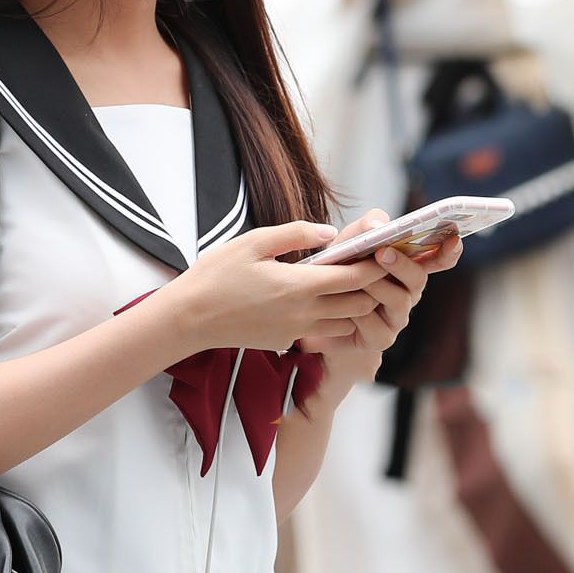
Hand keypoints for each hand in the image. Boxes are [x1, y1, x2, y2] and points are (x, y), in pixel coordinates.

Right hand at [158, 220, 390, 359]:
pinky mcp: (287, 341)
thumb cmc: (217, 275)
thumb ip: (296, 233)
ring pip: (348, 322)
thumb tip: (330, 232)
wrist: (189, 319)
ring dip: (356, 305)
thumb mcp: (254, 241)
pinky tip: (323, 300)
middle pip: (362, 303)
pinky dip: (335, 319)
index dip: (376, 265)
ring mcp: (297, 330)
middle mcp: (305, 313)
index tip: (384, 250)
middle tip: (372, 265)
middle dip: (373, 286)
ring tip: (351, 282)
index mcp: (300, 285)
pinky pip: (325, 332)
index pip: (356, 277)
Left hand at [296, 212, 456, 404]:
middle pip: (418, 279)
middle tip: (382, 252)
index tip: (454, 238)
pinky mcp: (380, 338)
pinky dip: (359, 313)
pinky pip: (374, 325)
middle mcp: (408, 293)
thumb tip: (379, 225)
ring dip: (378, 286)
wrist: (319, 314)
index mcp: (407, 268)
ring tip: (358, 277)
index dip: (449, 251)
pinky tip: (344, 306)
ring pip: (398, 301)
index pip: (437, 259)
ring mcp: (397, 318)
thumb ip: (365, 228)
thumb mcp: (349, 244)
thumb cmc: (340, 272)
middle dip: (402, 264)